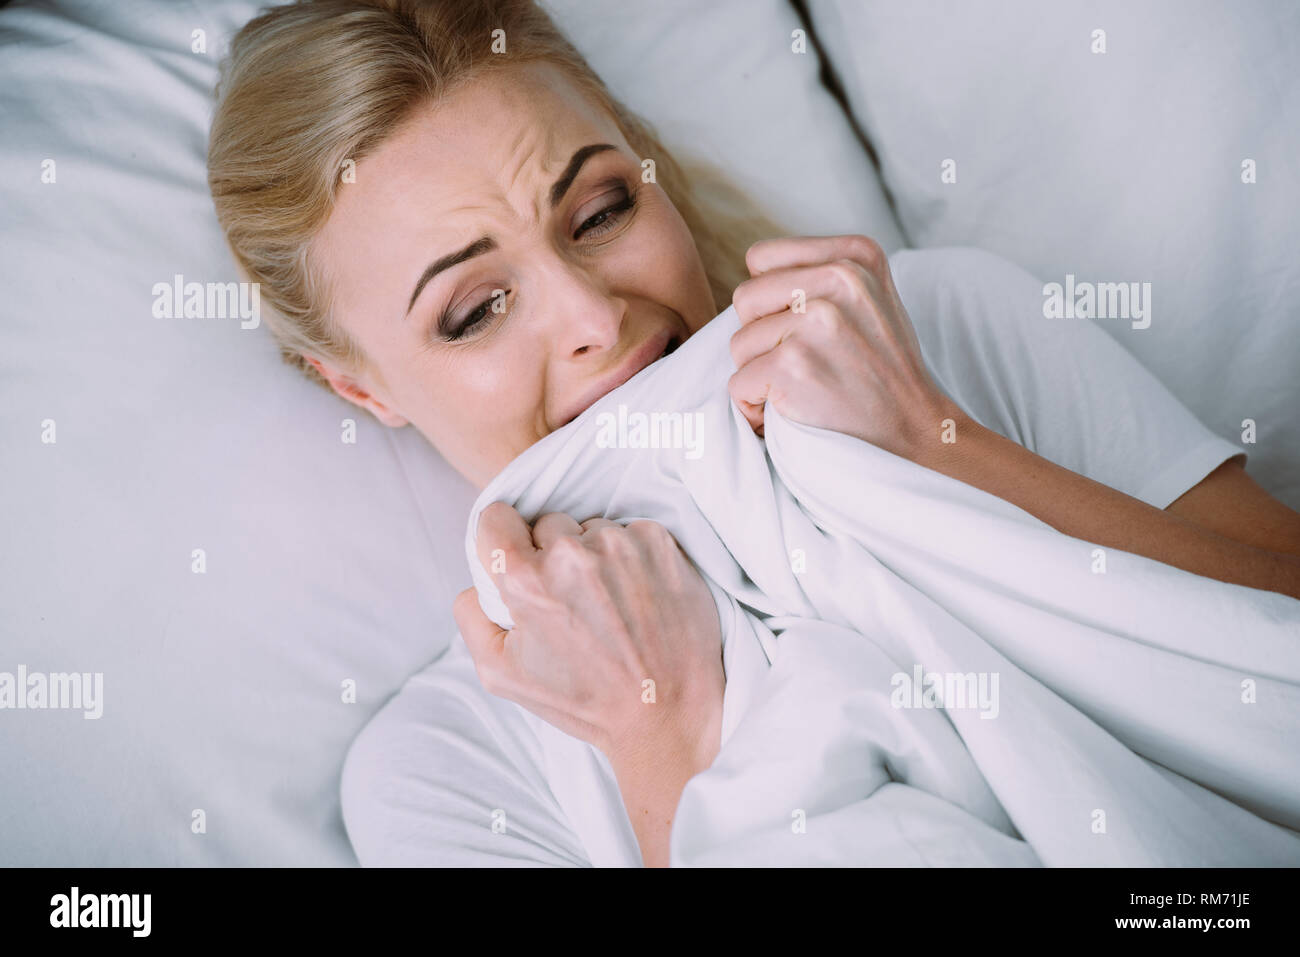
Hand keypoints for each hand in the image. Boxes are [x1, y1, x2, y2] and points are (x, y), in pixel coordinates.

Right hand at [453, 503, 724, 765]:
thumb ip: (472, 616)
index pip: (495, 517)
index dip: (502, 540)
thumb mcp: (502, 675)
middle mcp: (573, 555)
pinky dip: (631, 557)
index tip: (518, 559)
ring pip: (590, 529)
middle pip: (546, 523)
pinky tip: (636, 597)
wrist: (667, 711)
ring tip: (610, 605)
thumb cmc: (584, 700)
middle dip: (551, 556)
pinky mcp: (659, 543)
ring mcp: (620, 545)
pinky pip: (630, 532)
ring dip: (594, 556)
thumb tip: (477, 581)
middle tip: (572, 602)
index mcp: (528, 582)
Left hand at [728, 233, 958, 460]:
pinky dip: (754, 406)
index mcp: (855, 255)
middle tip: (798, 362)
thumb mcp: (870, 298)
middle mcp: (838, 278)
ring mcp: (815, 321)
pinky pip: (738, 384)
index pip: (762, 258)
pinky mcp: (793, 364)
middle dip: (759, 337)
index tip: (799, 328)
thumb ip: (819, 276)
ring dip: (758, 374)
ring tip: (802, 387)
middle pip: (745, 298)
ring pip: (739, 343)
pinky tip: (790, 410)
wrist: (916, 429)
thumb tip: (756, 280)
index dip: (768, 300)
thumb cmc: (884, 369)